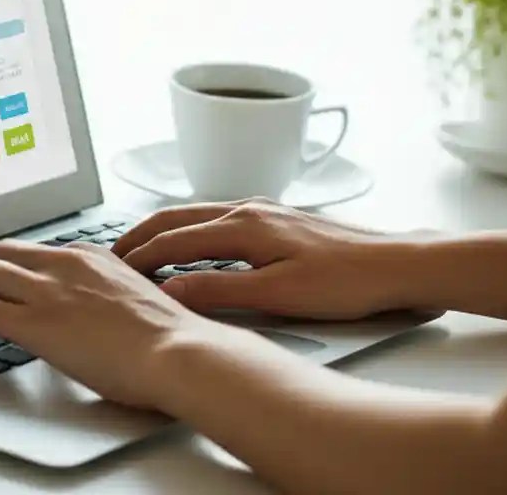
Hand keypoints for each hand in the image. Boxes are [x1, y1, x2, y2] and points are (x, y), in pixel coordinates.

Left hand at [0, 240, 222, 408]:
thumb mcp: (135, 303)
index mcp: (92, 256)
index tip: (6, 289)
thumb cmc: (171, 341)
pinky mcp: (34, 321)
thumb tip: (94, 323)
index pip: (37, 253)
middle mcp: (65, 263)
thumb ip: (107, 301)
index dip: (13, 272)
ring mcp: (47, 289)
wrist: (179, 353)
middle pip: (0, 253)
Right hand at [114, 199, 405, 319]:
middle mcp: (247, 209)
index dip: (137, 257)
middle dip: (138, 235)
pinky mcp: (277, 219)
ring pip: (196, 215)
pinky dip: (189, 230)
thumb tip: (170, 291)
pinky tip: (191, 245)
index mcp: (242, 226)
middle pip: (176, 217)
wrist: (398, 263)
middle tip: (108, 255)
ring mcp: (263, 210)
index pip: (172, 240)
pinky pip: (217, 219)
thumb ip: (219, 291)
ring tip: (139, 250)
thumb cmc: (346, 282)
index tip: (110, 273)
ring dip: (163, 231)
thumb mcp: (277, 295)